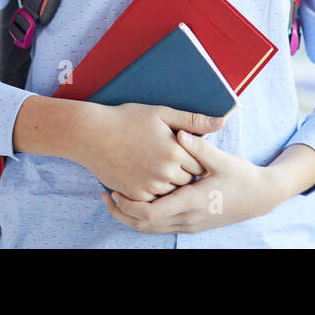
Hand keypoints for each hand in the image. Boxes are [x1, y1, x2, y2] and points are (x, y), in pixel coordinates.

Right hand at [74, 103, 226, 200]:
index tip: (186, 153)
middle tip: (174, 162)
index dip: (194, 159)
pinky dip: (154, 192)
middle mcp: (165, 172)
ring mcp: (149, 186)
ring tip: (160, 169)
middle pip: (188, 181)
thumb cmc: (128, 119)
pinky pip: (154, 201)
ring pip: (172, 193)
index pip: (200, 164)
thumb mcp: (162, 113)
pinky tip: (147, 176)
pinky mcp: (135, 195)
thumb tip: (222, 122)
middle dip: (185, 173)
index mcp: (176, 151)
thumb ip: (194, 121)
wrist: (92, 134)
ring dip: (171, 185)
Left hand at [102, 130, 286, 234]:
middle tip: (105, 195)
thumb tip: (178, 133)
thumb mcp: (222, 160)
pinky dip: (144, 217)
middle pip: (143, 226)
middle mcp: (187, 219)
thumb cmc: (242, 177)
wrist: (260, 198)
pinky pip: (160, 226)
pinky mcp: (191, 225)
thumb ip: (199, 147)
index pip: (149, 213)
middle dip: (121, 213)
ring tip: (116, 198)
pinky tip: (139, 200)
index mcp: (192, 203)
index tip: (113, 190)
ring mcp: (189, 225)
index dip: (127, 205)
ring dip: (130, 217)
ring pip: (150, 229)